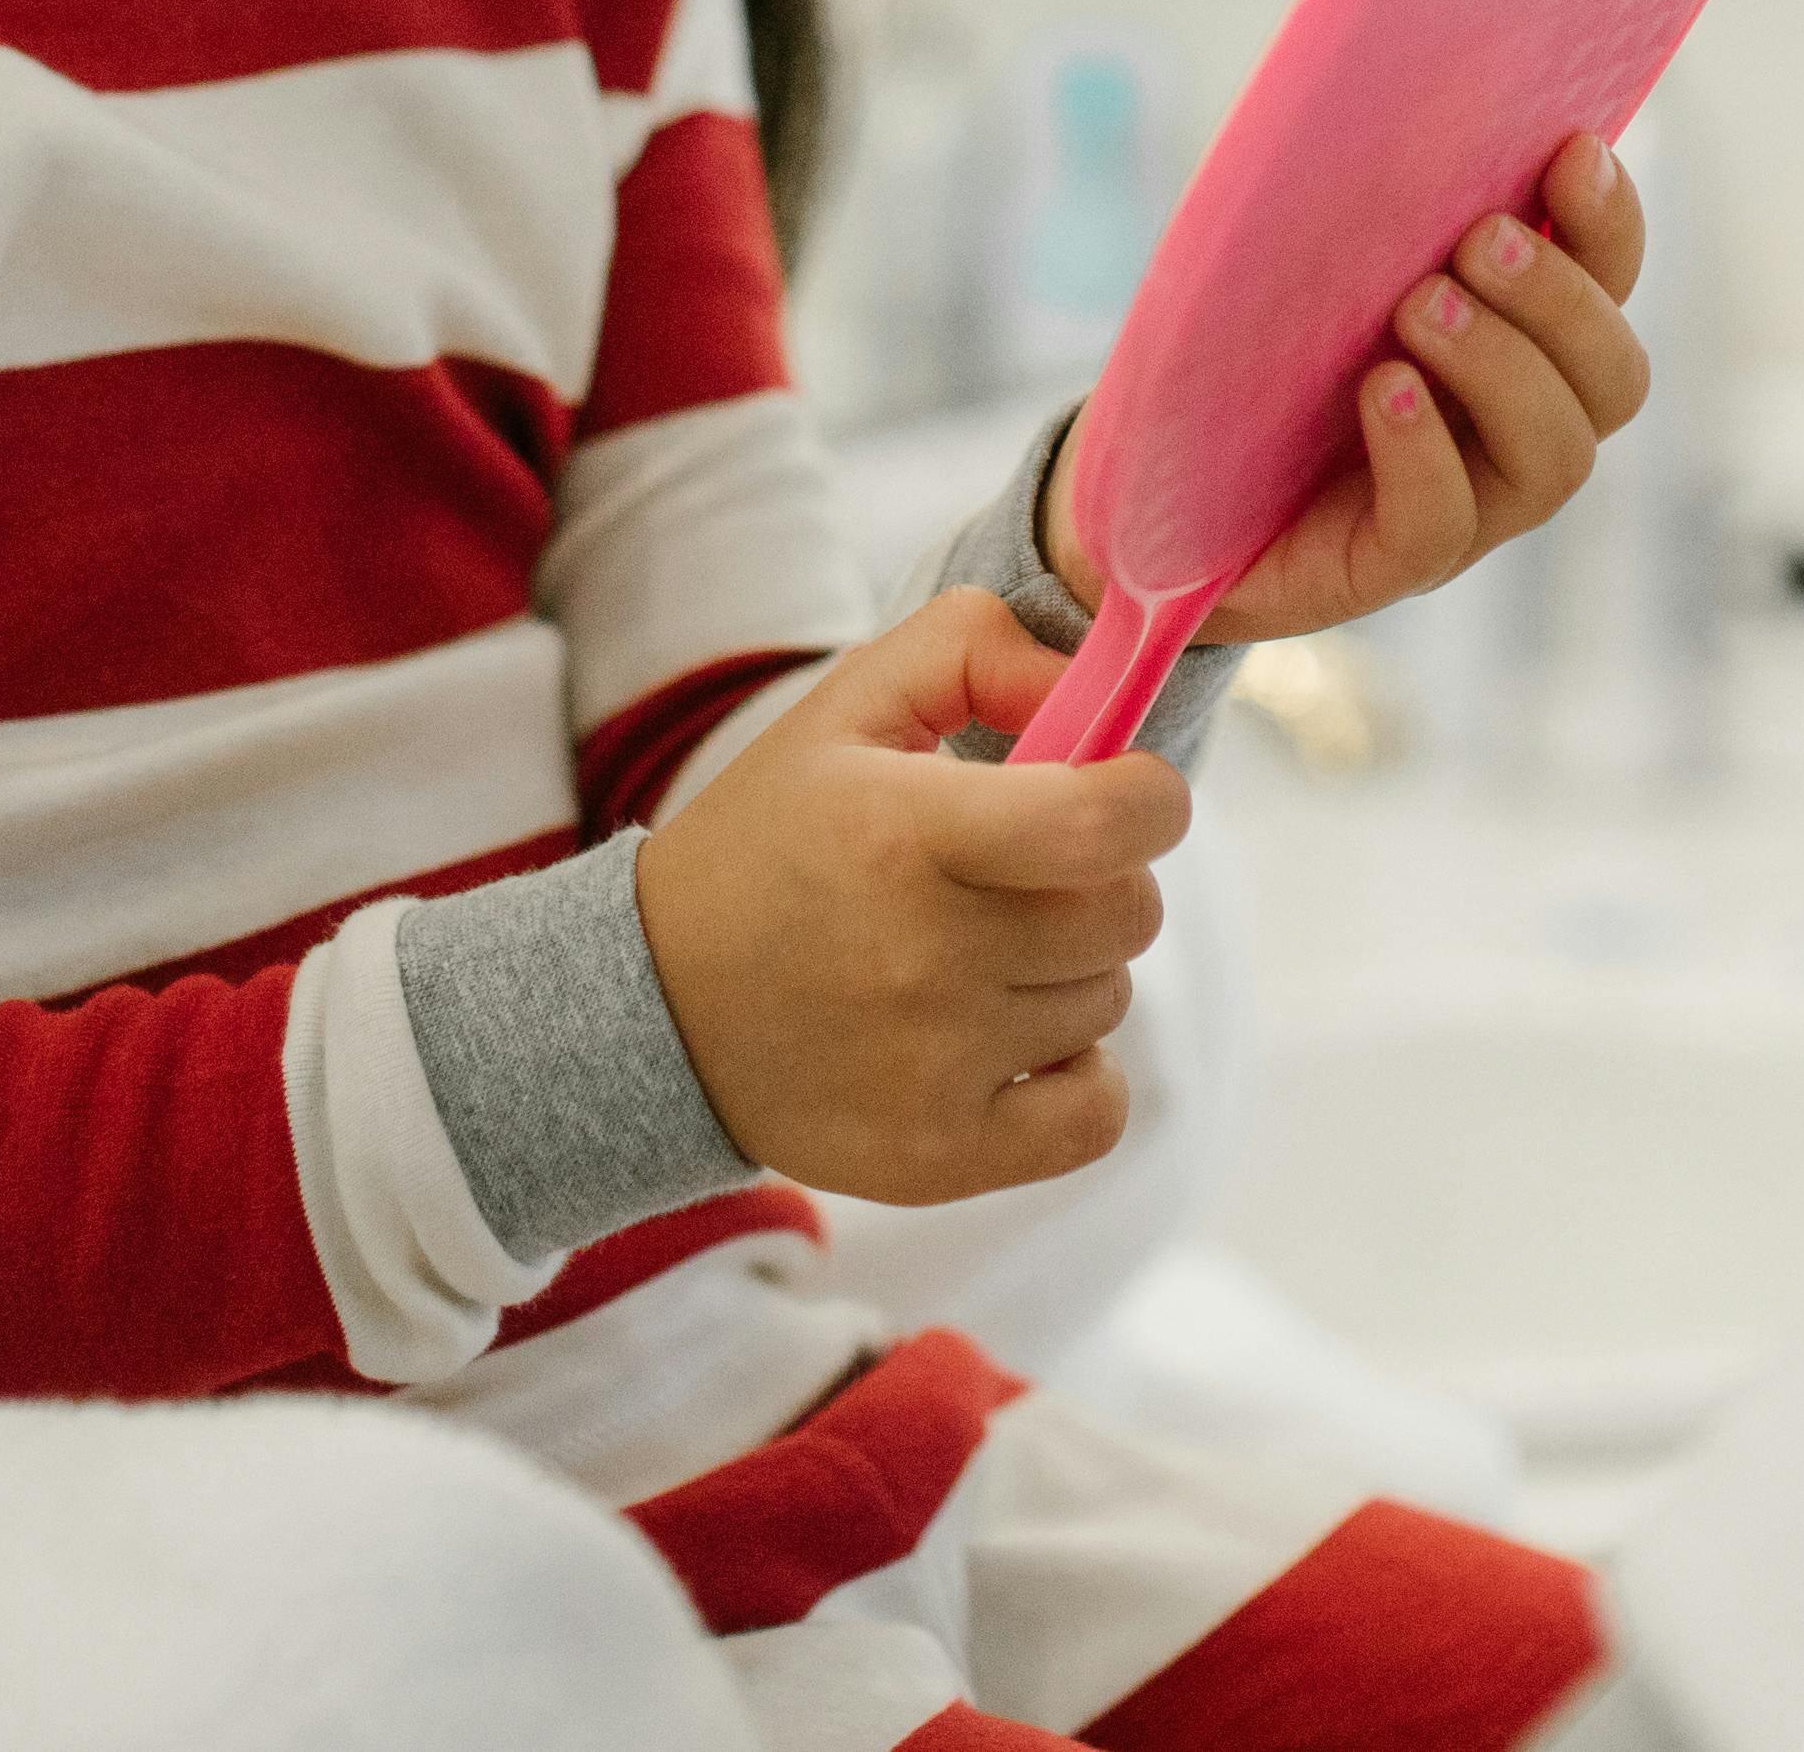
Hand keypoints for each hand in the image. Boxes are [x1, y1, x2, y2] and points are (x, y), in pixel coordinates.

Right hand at [633, 591, 1189, 1204]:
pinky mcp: (940, 1155)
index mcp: (904, 833)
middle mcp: (925, 956)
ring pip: (1108, 1001)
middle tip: (1026, 876)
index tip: (1126, 793)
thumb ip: (976, 649)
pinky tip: (1012, 1039)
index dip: (1149, 799)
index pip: (1105, 825)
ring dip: (1071, 970)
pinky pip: (1098, 1113)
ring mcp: (936, 1067)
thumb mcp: (847, 706)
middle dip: (1100, 880)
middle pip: (1126, 914)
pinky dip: (1078, 1077)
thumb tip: (1085, 685)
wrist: (654, 1007)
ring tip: (980, 954)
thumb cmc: (771, 840)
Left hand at [1047, 129, 1654, 647]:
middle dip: (1562, 299)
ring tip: (1418, 308)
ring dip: (1501, 366)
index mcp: (1521, 341)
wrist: (1159, 485)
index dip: (1610, 220)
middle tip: (1479, 241)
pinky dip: (1423, 449)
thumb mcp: (1311, 261)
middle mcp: (1517, 431)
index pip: (1611, 281)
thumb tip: (1397, 96)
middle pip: (1614, 378)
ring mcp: (1468, 508)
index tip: (1570, 151)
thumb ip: (1372, 200)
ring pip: (1555, 457)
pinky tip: (1382, 390)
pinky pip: (1442, 524)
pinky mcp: (1389, 565)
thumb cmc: (1250, 354)